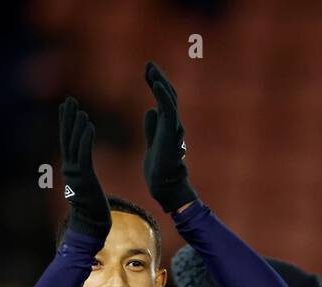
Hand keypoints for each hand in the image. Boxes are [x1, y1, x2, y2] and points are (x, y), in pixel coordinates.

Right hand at [58, 96, 110, 239]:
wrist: (92, 226)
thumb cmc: (93, 210)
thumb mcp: (87, 188)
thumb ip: (83, 176)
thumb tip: (82, 170)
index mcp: (70, 170)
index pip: (67, 142)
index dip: (66, 124)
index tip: (67, 108)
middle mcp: (69, 169)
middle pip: (67, 139)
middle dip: (68, 119)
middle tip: (69, 100)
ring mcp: (75, 174)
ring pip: (74, 144)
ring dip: (76, 125)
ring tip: (79, 109)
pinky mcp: (84, 178)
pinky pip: (84, 154)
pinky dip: (85, 138)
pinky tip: (89, 125)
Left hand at [141, 61, 198, 212]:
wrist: (164, 185)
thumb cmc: (159, 169)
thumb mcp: (151, 142)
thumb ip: (152, 127)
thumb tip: (150, 111)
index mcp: (167, 126)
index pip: (164, 100)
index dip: (156, 84)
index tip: (148, 72)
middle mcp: (173, 124)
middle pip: (168, 96)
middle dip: (158, 79)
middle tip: (149, 65)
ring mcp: (173, 128)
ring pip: (169, 99)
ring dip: (160, 82)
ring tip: (150, 70)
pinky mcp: (170, 133)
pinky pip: (168, 110)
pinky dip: (163, 95)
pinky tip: (155, 83)